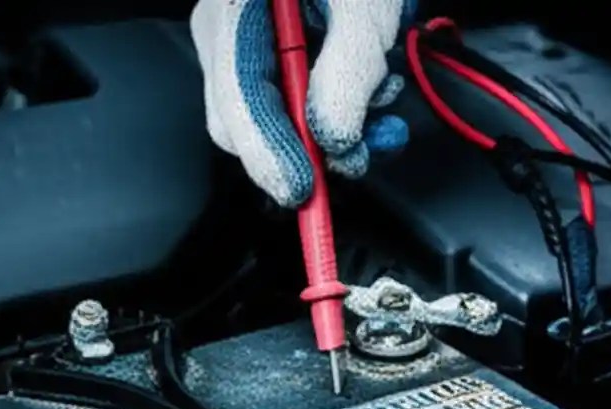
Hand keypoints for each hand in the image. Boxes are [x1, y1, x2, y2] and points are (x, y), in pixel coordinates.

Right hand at [190, 0, 413, 206]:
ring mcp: (246, 42)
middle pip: (248, 124)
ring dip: (336, 127)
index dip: (270, 155)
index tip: (302, 189)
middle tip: (364, 150)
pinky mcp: (274, 49)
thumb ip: (349, 67)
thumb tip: (335, 139)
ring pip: (276, 118)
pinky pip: (293, 99)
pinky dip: (337, 106)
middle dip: (310, 146)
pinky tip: (370, 85)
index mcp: (232, 12)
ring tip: (383, 100)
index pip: (236, 104)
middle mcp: (227, 31)